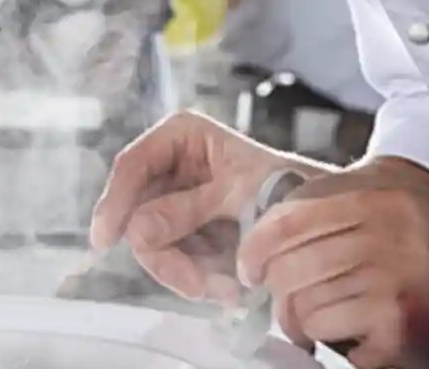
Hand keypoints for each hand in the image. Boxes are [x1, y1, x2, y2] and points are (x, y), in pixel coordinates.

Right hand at [89, 110, 320, 301]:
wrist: (323, 218)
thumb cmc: (289, 188)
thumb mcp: (240, 193)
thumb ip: (188, 210)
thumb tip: (137, 230)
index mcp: (181, 136)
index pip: (133, 165)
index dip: (114, 202)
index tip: (105, 239)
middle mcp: (171, 166)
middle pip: (139, 213)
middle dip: (165, 254)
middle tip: (197, 286)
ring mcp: (177, 200)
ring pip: (153, 243)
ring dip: (185, 273)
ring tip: (227, 291)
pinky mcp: (187, 231)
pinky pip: (174, 259)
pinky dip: (196, 278)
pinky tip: (226, 287)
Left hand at [238, 183, 428, 368]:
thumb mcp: (400, 221)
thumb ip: (341, 225)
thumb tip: (264, 250)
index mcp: (381, 204)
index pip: (288, 219)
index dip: (256, 248)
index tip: (247, 270)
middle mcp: (387, 237)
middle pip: (288, 268)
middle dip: (281, 298)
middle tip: (291, 313)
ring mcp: (395, 284)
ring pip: (305, 308)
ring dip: (312, 328)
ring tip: (341, 329)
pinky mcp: (402, 330)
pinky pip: (335, 343)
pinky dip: (344, 350)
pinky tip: (372, 344)